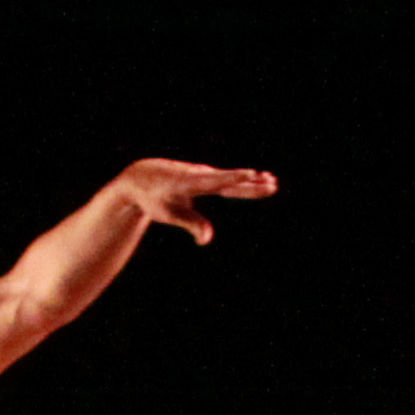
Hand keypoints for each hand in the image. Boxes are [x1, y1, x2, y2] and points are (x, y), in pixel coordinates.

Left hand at [120, 161, 277, 246]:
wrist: (142, 176)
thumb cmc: (153, 198)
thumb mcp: (167, 214)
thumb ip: (190, 224)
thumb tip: (207, 240)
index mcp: (188, 183)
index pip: (215, 181)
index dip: (233, 178)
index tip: (251, 174)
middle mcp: (199, 174)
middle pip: (229, 181)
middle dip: (250, 184)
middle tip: (271, 183)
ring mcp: (203, 174)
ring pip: (231, 180)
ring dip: (251, 182)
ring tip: (273, 182)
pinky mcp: (205, 176)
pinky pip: (227, 181)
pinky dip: (243, 181)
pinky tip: (259, 179)